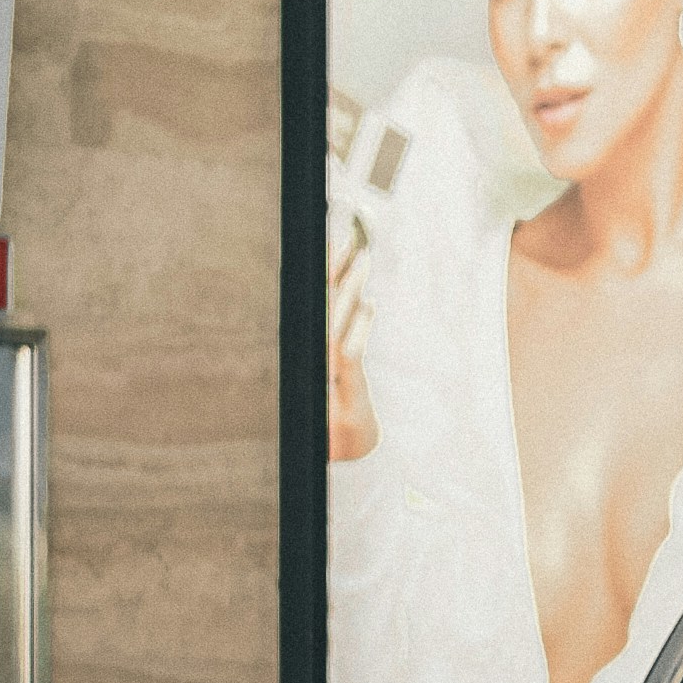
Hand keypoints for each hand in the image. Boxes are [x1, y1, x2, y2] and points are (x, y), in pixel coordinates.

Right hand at [327, 239, 378, 461]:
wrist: (347, 451)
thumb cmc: (340, 409)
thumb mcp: (341, 370)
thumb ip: (346, 338)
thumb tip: (365, 299)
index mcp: (313, 344)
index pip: (318, 298)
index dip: (325, 266)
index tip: (332, 232)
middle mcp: (315, 352)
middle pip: (323, 302)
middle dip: (334, 265)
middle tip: (344, 231)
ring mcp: (328, 370)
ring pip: (335, 320)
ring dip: (348, 288)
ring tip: (361, 257)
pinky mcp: (346, 390)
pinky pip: (349, 353)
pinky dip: (358, 327)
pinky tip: (369, 304)